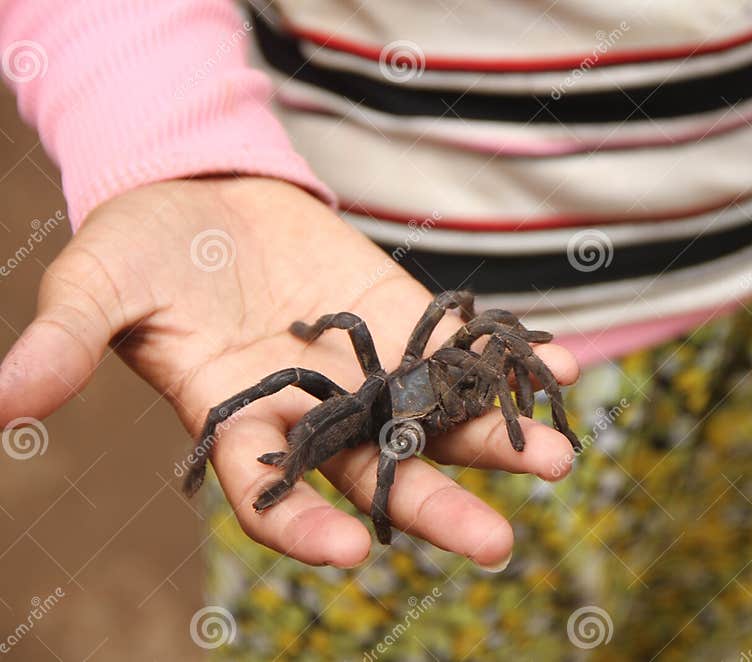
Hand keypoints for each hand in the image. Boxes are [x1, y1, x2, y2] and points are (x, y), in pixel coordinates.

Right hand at [0, 177, 577, 568]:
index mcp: (238, 424)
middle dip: (435, 508)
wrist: (206, 196)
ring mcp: (368, 370)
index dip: (307, 525)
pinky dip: (505, 362)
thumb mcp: (97, 285)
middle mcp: (314, 414)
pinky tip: (561, 372)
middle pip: (380, 474)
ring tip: (560, 460)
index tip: (355, 554)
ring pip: (435, 420)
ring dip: (495, 441)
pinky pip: (457, 351)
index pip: (273, 494)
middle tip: (497, 546)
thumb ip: (64, 341)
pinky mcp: (403, 320)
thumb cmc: (144, 249)